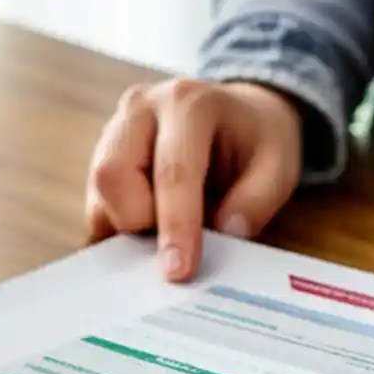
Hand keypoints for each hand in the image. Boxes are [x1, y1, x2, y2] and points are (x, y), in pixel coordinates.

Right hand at [85, 78, 302, 281]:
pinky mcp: (101, 156)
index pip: (173, 171)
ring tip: (163, 239)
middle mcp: (140, 108)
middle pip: (112, 174)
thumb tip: (222, 235)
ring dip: (124, 230)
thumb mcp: (279, 165)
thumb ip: (256, 200)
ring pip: (97, 193)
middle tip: (170, 248)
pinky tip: (146, 237)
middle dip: (136, 224)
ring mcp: (113, 129)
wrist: (236, 114)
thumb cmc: (255, 140)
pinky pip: (95, 204)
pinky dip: (116, 230)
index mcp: (189, 103)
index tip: (178, 271)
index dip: (175, 225)